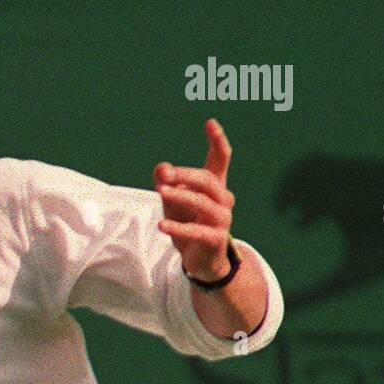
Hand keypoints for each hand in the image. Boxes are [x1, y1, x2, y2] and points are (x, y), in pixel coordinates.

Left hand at [154, 119, 235, 281]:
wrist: (203, 260)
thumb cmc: (189, 223)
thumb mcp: (173, 201)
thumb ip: (167, 182)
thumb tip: (160, 167)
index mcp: (214, 186)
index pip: (221, 159)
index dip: (217, 141)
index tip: (210, 123)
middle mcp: (222, 200)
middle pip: (208, 181)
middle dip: (185, 174)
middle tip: (164, 173)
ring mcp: (222, 220)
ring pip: (203, 204)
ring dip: (181, 196)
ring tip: (161, 191)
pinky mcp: (215, 240)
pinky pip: (197, 232)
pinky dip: (178, 228)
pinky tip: (161, 225)